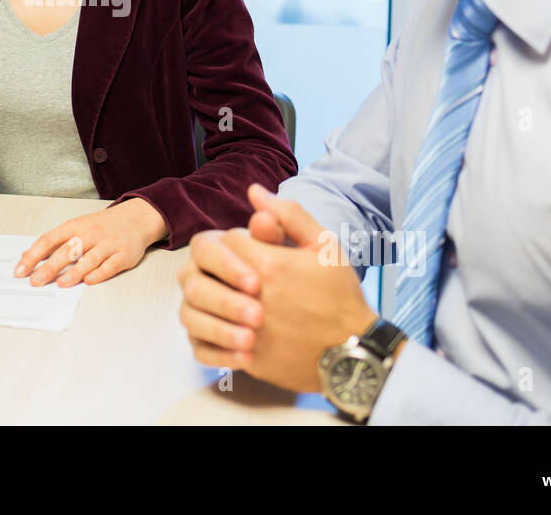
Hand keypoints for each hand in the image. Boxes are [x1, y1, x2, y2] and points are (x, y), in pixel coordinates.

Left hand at [15, 197, 167, 286]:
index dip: (33, 255)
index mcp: (74, 226)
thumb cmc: (101, 226)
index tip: (21, 270)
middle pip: (67, 251)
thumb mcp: (76, 227)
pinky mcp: (123, 255)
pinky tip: (89, 281)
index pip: (49, 240)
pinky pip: (110, 265)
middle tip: (36, 281)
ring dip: (74, 272)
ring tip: (60, 284)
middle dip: (50, 267)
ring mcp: (107, 244)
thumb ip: (53, 242)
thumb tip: (26, 257)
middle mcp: (90, 234)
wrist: (135, 218)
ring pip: (89, 259)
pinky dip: (99, 273)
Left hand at [178, 184, 375, 391]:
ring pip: (195, 310)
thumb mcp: (324, 246)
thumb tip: (254, 191)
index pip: (226, 241)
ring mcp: (246, 331)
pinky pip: (203, 346)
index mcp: (269, 265)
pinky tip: (220, 327)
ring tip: (227, 298)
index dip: (237, 243)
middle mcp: (252, 298)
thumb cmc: (340, 296)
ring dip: (205, 300)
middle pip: (204, 272)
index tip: (254, 251)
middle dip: (217, 270)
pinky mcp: (246, 360)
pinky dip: (205, 336)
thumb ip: (288, 214)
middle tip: (237, 275)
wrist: (355, 350)